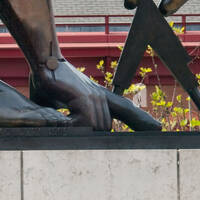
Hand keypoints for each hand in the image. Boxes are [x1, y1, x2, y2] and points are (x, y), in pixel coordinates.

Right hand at [31, 58, 160, 131]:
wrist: (43, 60)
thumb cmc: (46, 80)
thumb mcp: (56, 101)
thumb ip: (62, 117)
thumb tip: (59, 131)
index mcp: (97, 96)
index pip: (125, 109)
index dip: (141, 120)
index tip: (157, 128)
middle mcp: (100, 96)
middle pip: (105, 128)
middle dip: (93, 137)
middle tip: (73, 139)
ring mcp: (94, 96)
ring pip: (97, 128)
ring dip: (80, 133)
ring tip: (63, 127)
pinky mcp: (84, 97)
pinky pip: (87, 123)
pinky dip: (76, 128)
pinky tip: (65, 125)